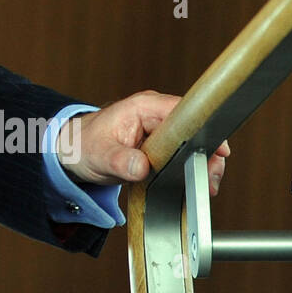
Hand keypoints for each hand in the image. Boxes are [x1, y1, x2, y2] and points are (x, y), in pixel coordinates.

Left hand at [58, 90, 229, 193]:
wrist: (73, 151)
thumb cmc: (83, 145)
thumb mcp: (99, 155)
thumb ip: (119, 160)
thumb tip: (140, 166)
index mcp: (143, 107)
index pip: (184, 111)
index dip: (204, 129)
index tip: (218, 149)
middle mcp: (155, 114)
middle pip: (195, 128)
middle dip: (206, 153)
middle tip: (211, 179)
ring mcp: (159, 129)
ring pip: (192, 143)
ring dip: (201, 163)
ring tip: (205, 185)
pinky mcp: (160, 144)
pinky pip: (183, 153)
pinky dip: (190, 168)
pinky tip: (193, 184)